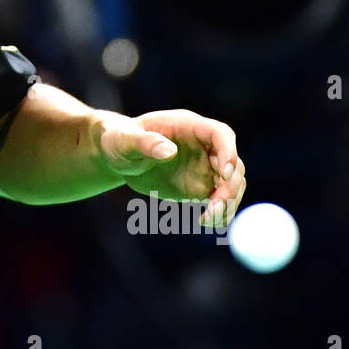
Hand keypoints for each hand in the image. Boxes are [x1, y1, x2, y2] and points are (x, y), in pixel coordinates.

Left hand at [98, 108, 245, 227]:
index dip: (228, 152)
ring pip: (231, 184)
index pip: (220, 134)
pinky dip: (220, 212)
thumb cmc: (119, 140)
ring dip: (229, 202)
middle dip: (230, 185)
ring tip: (210, 218)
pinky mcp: (199, 187)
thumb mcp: (125, 140)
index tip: (224, 173)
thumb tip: (167, 150)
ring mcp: (204, 167)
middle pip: (233, 163)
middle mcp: (203, 146)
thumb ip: (145, 143)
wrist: (116, 157)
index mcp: (188, 126)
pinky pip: (219, 200)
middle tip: (216, 206)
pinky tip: (206, 221)